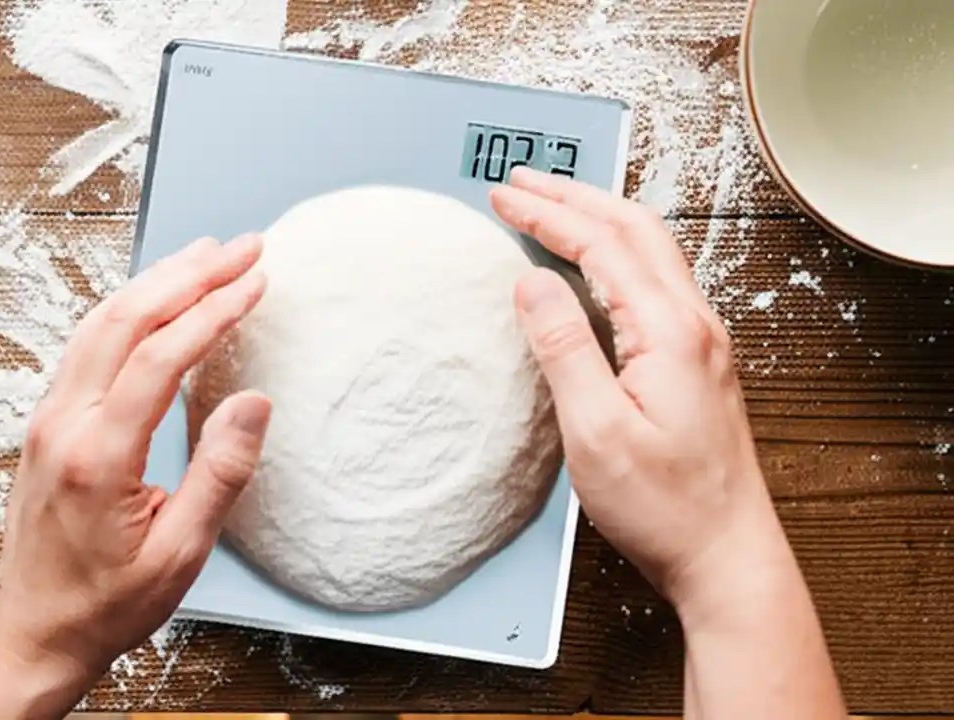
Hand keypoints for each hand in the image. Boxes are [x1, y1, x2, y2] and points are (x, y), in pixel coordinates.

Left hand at [0, 234, 272, 713]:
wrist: (34, 631)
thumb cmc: (104, 604)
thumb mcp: (179, 555)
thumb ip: (220, 474)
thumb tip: (254, 403)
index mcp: (98, 456)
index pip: (161, 356)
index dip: (214, 310)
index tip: (255, 282)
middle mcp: (63, 425)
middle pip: (126, 319)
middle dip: (191, 274)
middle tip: (242, 248)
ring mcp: (48, 419)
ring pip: (101, 323)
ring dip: (157, 282)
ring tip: (206, 256)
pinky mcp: (47, 423)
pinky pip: (88, 344)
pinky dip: (130, 309)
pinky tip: (156, 299)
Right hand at [490, 167, 783, 616]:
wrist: (725, 553)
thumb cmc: (665, 506)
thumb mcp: (596, 432)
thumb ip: (564, 349)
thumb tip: (533, 285)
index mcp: (669, 332)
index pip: (601, 244)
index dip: (548, 214)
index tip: (504, 197)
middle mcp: (693, 324)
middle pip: (633, 228)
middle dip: (573, 196)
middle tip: (522, 182)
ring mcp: (700, 341)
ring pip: (650, 249)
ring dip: (598, 217)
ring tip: (552, 205)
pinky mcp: (696, 361)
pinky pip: (655, 279)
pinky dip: (615, 250)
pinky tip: (592, 262)